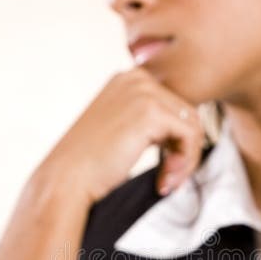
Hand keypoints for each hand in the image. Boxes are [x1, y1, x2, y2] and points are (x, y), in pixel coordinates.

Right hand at [41, 67, 204, 204]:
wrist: (67, 177)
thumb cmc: (90, 163)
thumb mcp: (122, 130)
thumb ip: (149, 123)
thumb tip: (190, 132)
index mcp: (128, 80)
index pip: (174, 105)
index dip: (177, 140)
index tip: (165, 168)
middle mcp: (136, 79)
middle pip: (188, 114)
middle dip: (184, 151)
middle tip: (168, 179)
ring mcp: (144, 92)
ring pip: (193, 125)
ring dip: (187, 159)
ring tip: (167, 181)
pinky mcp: (151, 112)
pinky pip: (191, 137)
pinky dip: (185, 162)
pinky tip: (165, 179)